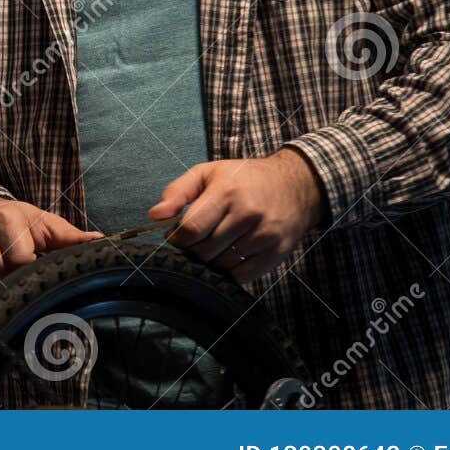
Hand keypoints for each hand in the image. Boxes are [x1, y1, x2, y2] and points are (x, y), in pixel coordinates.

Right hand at [0, 197, 100, 301]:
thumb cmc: (20, 222)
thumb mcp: (45, 224)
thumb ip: (71, 237)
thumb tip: (102, 242)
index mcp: (5, 219)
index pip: (19, 262)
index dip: (32, 275)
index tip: (39, 280)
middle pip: (2, 279)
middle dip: (17, 287)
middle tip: (27, 287)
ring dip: (2, 295)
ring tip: (10, 285)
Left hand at [150, 149, 327, 283]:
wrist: (295, 185)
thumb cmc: (244, 178)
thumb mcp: (208, 172)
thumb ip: (177, 191)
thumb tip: (155, 215)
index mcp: (227, 192)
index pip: (191, 229)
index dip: (177, 238)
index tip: (176, 235)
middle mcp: (248, 214)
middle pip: (204, 251)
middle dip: (192, 249)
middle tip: (195, 240)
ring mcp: (264, 236)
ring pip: (221, 265)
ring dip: (210, 260)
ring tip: (212, 245)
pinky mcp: (276, 253)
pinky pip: (241, 276)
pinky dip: (229, 271)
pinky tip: (228, 255)